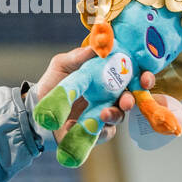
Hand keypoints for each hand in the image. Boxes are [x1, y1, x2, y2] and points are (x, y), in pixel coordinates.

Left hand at [31, 47, 156, 142]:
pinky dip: (99, 130)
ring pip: (119, 116)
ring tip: (104, 113)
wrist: (36, 107)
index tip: (145, 77)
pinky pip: (104, 133)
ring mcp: (103, 114)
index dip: (143, 77)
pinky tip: (85, 126)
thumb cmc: (53, 83)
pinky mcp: (94, 131)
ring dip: (115, 115)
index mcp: (107, 78)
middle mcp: (110, 96)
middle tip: (127, 101)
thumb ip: (78, 56)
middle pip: (131, 98)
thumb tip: (96, 48)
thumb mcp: (62, 65)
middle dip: (132, 99)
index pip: (132, 77)